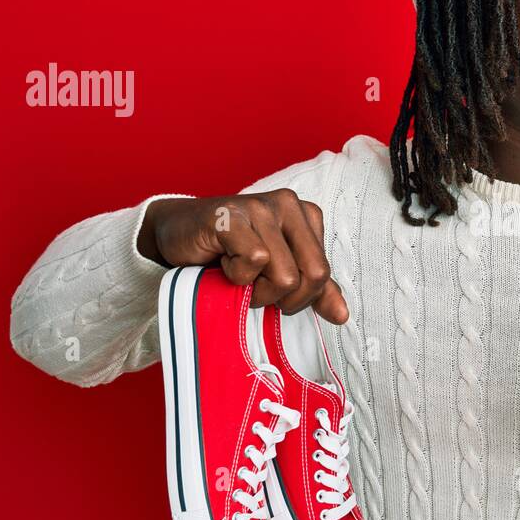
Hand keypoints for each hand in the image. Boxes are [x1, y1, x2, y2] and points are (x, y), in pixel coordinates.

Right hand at [138, 190, 348, 322]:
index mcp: (307, 215)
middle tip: (254, 287)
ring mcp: (260, 207)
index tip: (272, 288)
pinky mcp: (231, 216)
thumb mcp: (278, 272)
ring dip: (255, 289)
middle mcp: (289, 204)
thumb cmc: (229, 253)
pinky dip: (235, 276)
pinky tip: (221, 260)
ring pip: (284, 276)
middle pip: (312, 276)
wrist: (177, 235)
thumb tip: (342, 315)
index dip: (299, 296)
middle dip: (282, 297)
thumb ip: (313, 290)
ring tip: (236, 272)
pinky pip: (254, 262)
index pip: (323, 273)